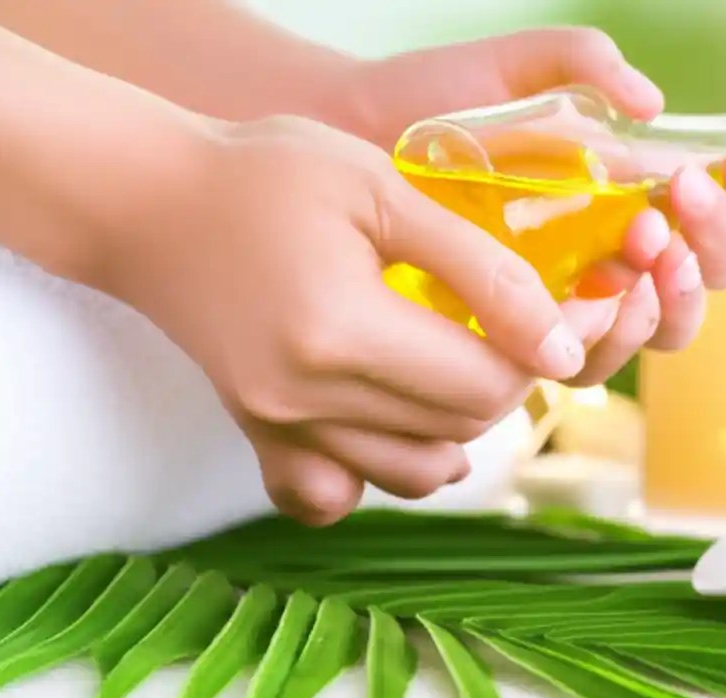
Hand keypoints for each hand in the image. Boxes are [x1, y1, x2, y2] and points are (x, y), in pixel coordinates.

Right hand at [100, 116, 592, 524]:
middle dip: (511, 378)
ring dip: (462, 425)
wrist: (148, 201)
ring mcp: (276, 428)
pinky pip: (338, 495)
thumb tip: (562, 345)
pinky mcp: (257, 436)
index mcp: (339, 332)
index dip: (546, 349)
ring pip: (416, 471)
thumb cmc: (265, 174)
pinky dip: (385, 469)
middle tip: (523, 321)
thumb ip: (480, 269)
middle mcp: (304, 401)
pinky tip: (398, 418)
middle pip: (459, 426)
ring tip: (466, 361)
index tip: (578, 307)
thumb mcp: (382, 189)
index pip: (485, 381)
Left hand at [334, 28, 725, 384]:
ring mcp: (573, 300)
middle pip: (706, 275)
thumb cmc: (429, 107)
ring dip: (676, 292)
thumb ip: (581, 63)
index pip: (722, 210)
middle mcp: (613, 252)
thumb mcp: (512, 70)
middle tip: (680, 202)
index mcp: (627, 191)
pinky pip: (594, 362)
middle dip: (715, 243)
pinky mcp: (527, 339)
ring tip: (652, 247)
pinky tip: (614, 293)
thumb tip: (653, 103)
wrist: (346, 146)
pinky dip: (618, 333)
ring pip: (664, 327)